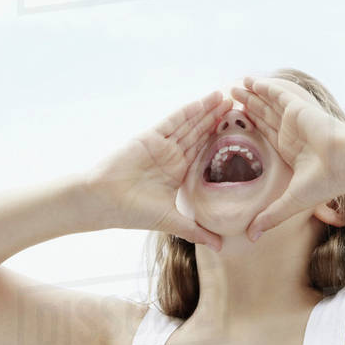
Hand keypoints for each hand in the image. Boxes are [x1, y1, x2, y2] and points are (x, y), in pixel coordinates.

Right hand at [88, 90, 229, 250]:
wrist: (104, 202)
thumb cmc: (133, 213)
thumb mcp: (171, 222)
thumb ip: (196, 231)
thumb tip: (220, 247)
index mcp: (178, 172)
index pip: (204, 152)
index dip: (220, 140)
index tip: (240, 130)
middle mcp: (172, 156)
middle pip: (199, 133)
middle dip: (217, 120)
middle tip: (238, 106)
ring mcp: (162, 145)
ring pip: (189, 124)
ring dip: (206, 111)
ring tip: (225, 97)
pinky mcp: (151, 137)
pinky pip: (173, 121)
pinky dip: (188, 111)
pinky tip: (204, 101)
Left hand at [231, 76, 344, 240]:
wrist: (344, 163)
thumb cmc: (323, 183)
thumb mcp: (290, 202)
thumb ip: (270, 216)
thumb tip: (251, 238)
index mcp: (288, 150)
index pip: (264, 135)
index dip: (249, 129)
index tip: (231, 124)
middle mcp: (290, 132)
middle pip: (263, 116)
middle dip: (246, 108)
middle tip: (227, 100)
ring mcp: (294, 119)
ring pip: (267, 103)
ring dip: (250, 95)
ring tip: (234, 88)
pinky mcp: (297, 108)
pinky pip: (277, 93)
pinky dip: (263, 87)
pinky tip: (250, 81)